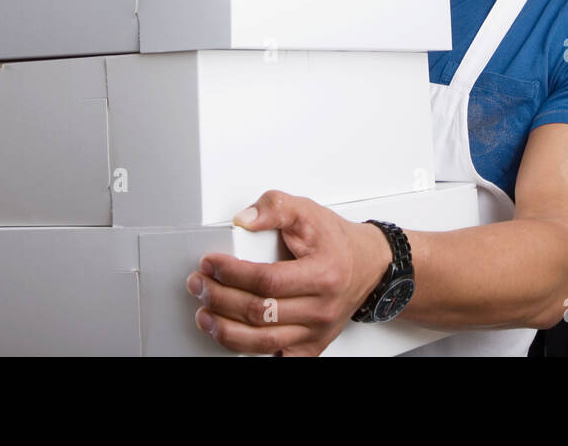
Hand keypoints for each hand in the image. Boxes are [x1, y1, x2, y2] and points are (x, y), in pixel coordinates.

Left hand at [185, 191, 391, 355]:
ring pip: (264, 342)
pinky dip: (252, 354)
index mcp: (322, 274)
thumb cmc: (336, 241)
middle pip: (260, 313)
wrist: (367, 264)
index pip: (267, 280)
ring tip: (205, 314)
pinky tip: (234, 339)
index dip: (232, 273)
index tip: (210, 263)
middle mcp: (321, 307)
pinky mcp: (312, 346)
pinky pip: (280, 359)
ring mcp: (316, 331)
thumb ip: (275, 207)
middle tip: (200, 284)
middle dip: (220, 298)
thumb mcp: (308, 211)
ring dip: (226, 330)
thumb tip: (244, 219)